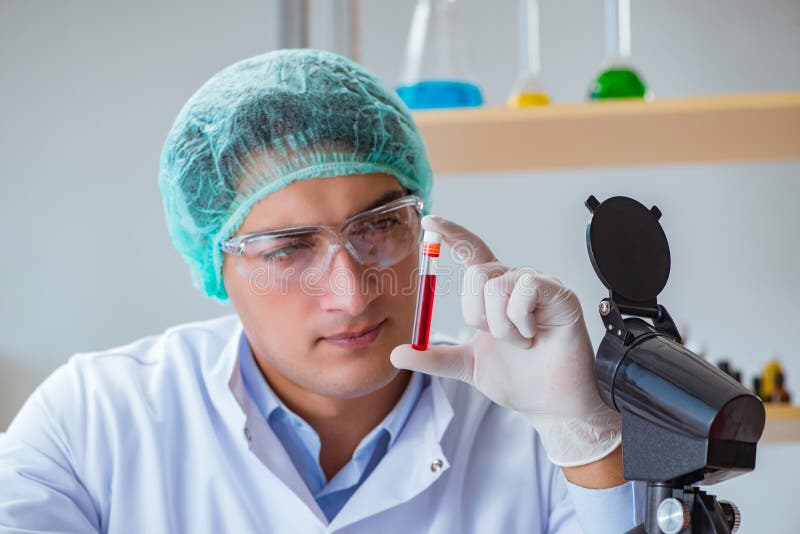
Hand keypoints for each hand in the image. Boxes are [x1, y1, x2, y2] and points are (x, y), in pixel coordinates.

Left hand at [391, 215, 620, 466]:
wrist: (549, 404)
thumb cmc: (517, 380)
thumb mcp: (466, 366)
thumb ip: (434, 358)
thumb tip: (396, 355)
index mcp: (494, 290)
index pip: (471, 251)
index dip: (451, 234)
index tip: (429, 220)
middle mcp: (516, 280)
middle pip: (477, 273)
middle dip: (478, 316)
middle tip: (500, 339)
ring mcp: (539, 285)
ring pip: (496, 287)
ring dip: (501, 327)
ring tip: (521, 342)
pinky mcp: (559, 294)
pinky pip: (525, 290)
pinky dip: (520, 322)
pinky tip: (534, 337)